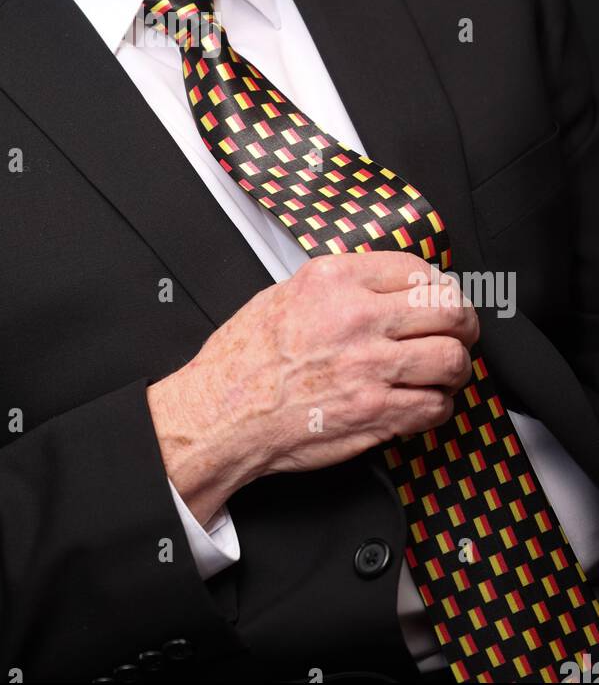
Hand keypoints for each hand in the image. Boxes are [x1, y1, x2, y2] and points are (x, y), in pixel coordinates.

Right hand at [147, 251, 477, 524]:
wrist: (221, 413)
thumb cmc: (244, 358)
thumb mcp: (286, 293)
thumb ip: (339, 286)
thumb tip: (386, 286)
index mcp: (332, 280)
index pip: (418, 270)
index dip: (439, 287)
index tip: (439, 300)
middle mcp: (356, 317)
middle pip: (449, 310)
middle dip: (463, 324)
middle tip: (458, 334)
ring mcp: (369, 367)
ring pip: (452, 360)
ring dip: (454, 369)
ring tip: (440, 373)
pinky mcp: (375, 413)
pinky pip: (435, 406)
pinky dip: (434, 406)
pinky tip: (416, 403)